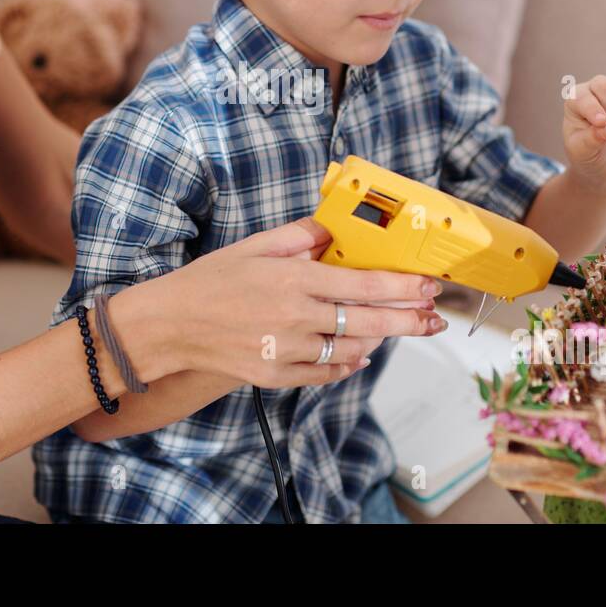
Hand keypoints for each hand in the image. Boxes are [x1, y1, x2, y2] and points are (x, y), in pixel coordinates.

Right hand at [166, 217, 445, 388]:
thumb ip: (299, 237)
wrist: (170, 325)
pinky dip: (346, 364)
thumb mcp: (255, 246)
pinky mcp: (275, 376)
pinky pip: (324, 372)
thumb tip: (334, 231)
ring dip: (378, 339)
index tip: (429, 285)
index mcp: (294, 279)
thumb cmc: (211, 280)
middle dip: (409, 320)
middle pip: (368, 321)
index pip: (364, 284)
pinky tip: (359, 354)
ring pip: (350, 348)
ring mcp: (286, 350)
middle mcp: (295, 316)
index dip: (403, 287)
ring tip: (397, 329)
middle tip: (435, 319)